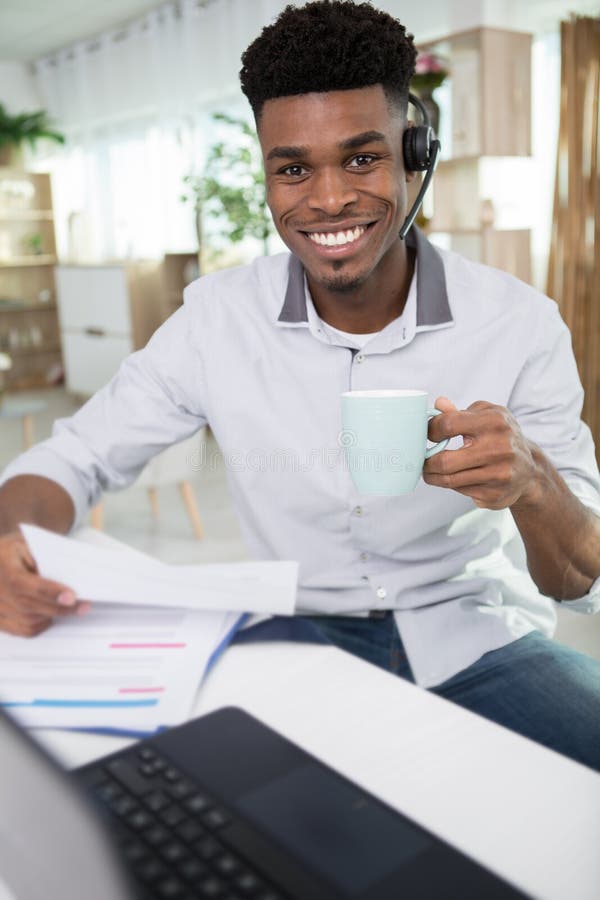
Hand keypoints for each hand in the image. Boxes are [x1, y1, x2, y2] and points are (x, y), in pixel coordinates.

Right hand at [0, 530, 89, 636]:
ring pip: (28, 621)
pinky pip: (23, 630)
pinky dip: (41, 624)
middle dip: (60, 607)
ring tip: (68, 606)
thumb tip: (66, 579)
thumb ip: (42, 560)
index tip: (71, 597)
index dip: (49, 592)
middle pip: (29, 606)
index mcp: (3, 567)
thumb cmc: (12, 551)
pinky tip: (49, 614)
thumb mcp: (26, 544)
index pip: (23, 583)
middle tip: (83, 606)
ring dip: (51, 614)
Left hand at [424, 397, 541, 509]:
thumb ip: (460, 412)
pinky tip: (455, 478)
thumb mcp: (488, 416)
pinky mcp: (495, 495)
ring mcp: (498, 474)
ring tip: (430, 471)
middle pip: (444, 461)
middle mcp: (499, 448)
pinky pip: (461, 490)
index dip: (431, 430)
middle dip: (426, 462)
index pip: (448, 424)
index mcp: (495, 422)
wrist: (530, 470)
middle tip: (422, 460)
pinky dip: (452, 485)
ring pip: (449, 479)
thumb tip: (439, 404)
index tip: (428, 434)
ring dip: (433, 476)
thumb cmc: (502, 437)